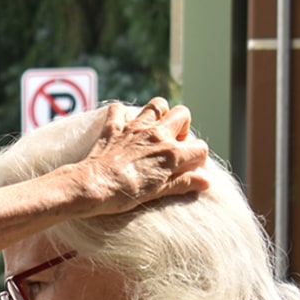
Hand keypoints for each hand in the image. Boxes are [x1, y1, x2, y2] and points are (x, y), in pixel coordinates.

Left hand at [72, 97, 211, 215]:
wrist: (93, 187)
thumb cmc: (125, 195)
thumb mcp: (158, 193)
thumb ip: (183, 183)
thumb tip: (206, 182)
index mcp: (171, 154)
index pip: (200, 148)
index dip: (198, 158)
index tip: (190, 167)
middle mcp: (157, 135)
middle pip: (183, 114)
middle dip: (183, 126)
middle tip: (173, 142)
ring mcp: (135, 128)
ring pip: (157, 104)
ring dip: (159, 113)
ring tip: (154, 128)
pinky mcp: (115, 126)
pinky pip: (120, 109)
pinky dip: (122, 114)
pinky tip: (123, 125)